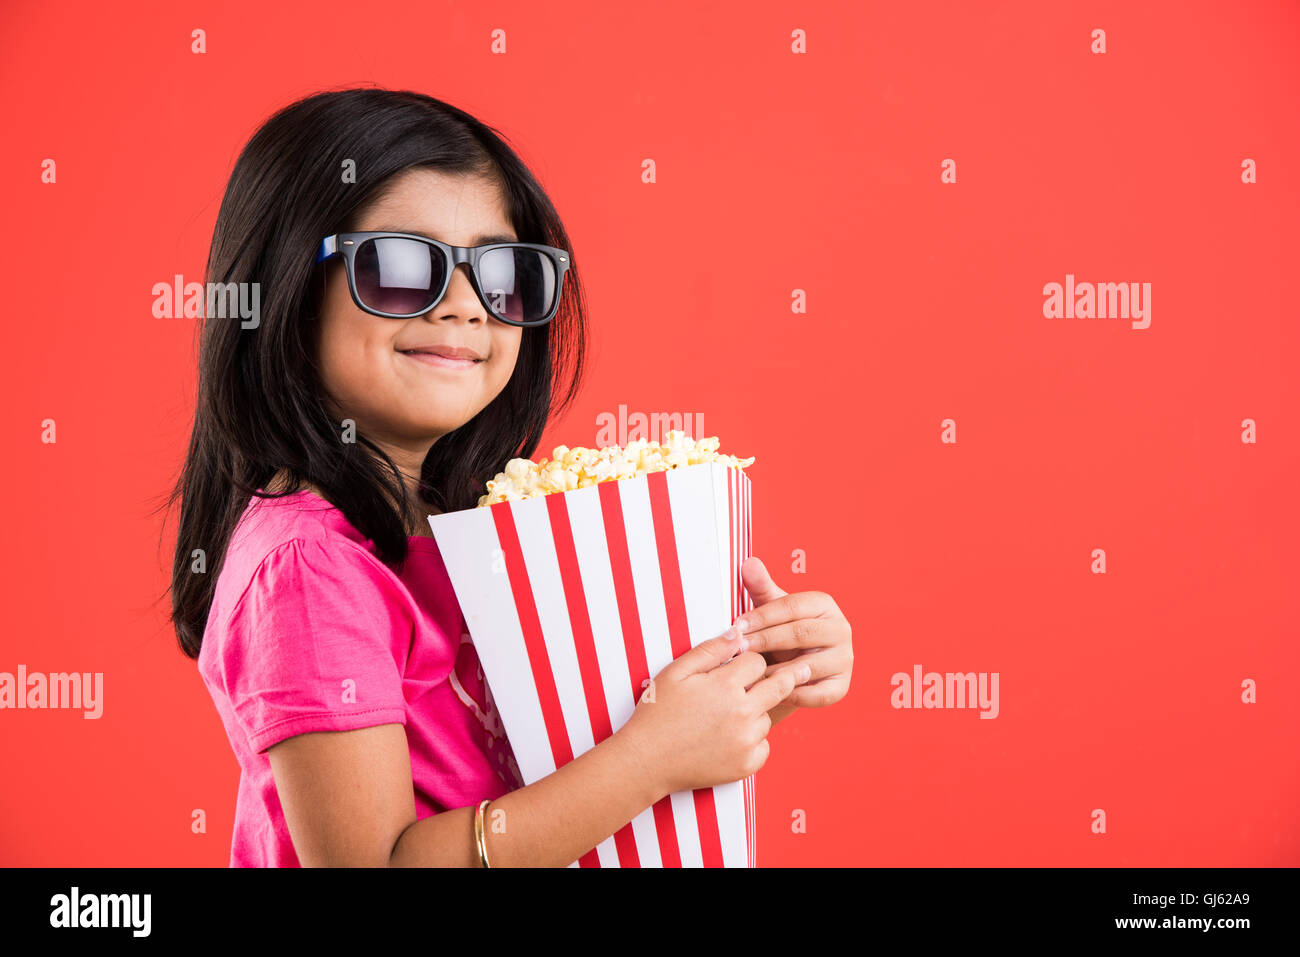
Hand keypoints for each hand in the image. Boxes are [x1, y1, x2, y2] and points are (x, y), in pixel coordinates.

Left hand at [735, 556, 852, 710]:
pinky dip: (792, 694)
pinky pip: (818, 694)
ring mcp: (845, 658)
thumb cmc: (781, 633)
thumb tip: (749, 563)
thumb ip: (760, 588)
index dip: (762, 615)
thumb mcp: (771, 609)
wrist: (792, 666)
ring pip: (808, 665)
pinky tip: (770, 691)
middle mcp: (840, 629)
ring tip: (749, 672)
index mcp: (824, 605)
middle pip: (801, 633)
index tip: (737, 626)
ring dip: (775, 671)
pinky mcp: (842, 686)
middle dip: (765, 641)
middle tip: (739, 648)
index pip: (792, 606)